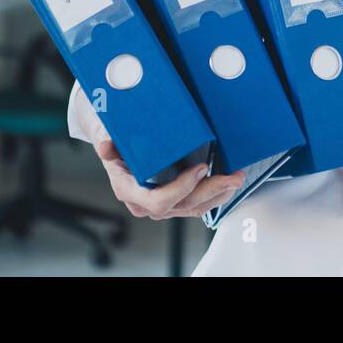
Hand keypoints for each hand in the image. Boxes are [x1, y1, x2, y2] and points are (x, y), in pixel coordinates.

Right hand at [95, 138, 246, 220]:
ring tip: (237, 178)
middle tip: (233, 176)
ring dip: (219, 194)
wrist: (114, 144)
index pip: (158, 200)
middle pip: (182, 205)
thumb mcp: (108, 134)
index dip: (182, 188)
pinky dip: (214, 194)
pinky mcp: (173, 201)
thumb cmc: (114, 138)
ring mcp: (160, 204)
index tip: (201, 168)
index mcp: (128, 190)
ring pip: (193, 207)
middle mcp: (144, 203)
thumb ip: (109, 142)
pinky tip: (228, 183)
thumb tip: (105, 146)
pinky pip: (195, 204)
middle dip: (212, 191)